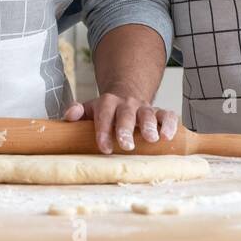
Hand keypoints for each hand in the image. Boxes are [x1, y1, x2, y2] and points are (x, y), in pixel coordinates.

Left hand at [62, 93, 178, 153]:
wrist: (127, 93)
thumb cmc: (106, 110)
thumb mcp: (90, 108)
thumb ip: (77, 112)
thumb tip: (70, 115)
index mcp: (107, 102)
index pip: (104, 115)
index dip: (103, 131)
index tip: (104, 148)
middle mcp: (127, 104)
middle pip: (126, 114)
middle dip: (126, 129)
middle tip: (126, 146)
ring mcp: (144, 108)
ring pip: (148, 113)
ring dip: (150, 125)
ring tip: (152, 139)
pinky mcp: (159, 113)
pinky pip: (167, 115)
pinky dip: (170, 124)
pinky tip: (168, 136)